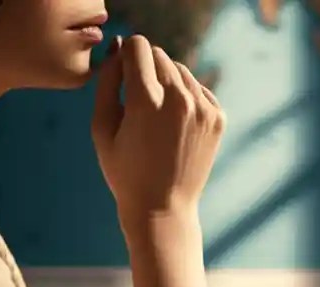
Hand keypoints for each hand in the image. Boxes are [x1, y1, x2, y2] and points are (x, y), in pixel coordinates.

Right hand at [91, 35, 225, 227]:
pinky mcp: (218, 117)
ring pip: (180, 70)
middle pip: (159, 55)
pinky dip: (185, 97)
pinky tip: (174, 124)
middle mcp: (179, 100)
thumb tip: (117, 45)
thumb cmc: (124, 170)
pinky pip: (198, 89)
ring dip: (166, 82)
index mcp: (146, 100)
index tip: (121, 74)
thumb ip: (107, 80)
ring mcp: (203, 109)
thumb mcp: (102, 127)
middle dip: (145, 68)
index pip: (138, 46)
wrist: (163, 207)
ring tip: (155, 116)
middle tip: (137, 102)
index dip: (125, 56)